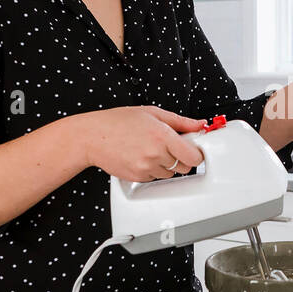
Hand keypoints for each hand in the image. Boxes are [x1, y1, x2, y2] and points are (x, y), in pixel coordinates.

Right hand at [77, 105, 205, 181]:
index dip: (196, 153)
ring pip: (170, 173)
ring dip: (166, 164)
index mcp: (162, 136)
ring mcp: (146, 168)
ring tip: (150, 149)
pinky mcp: (138, 178)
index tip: (194, 148)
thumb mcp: (152, 113)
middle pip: (184, 167)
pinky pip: (155, 177)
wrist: (92, 137)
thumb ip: (180, 121)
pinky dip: (152, 169)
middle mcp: (155, 154)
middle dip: (181, 158)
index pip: (194, 157)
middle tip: (169, 146)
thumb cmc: (119, 122)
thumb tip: (200, 124)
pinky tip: (141, 156)